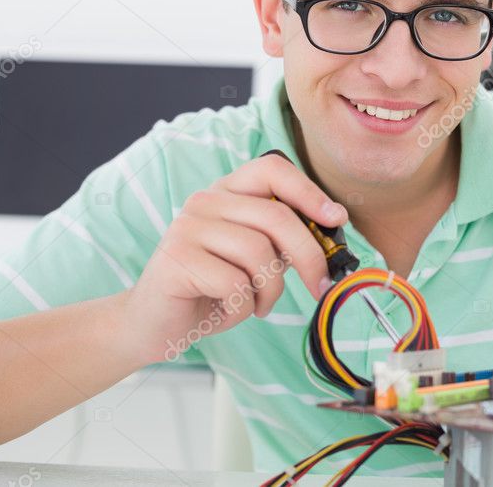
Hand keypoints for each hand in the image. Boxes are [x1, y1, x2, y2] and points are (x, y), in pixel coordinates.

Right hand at [122, 153, 346, 364]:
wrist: (156, 323)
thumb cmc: (213, 289)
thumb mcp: (256, 258)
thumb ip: (284, 239)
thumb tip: (331, 227)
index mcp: (227, 192)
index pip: (272, 169)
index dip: (309, 192)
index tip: (337, 219)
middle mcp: (205, 201)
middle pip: (276, 216)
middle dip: (309, 256)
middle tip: (320, 285)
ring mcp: (188, 226)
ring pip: (259, 253)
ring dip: (270, 290)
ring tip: (257, 304)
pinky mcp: (177, 258)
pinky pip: (235, 283)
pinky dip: (243, 306)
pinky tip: (227, 309)